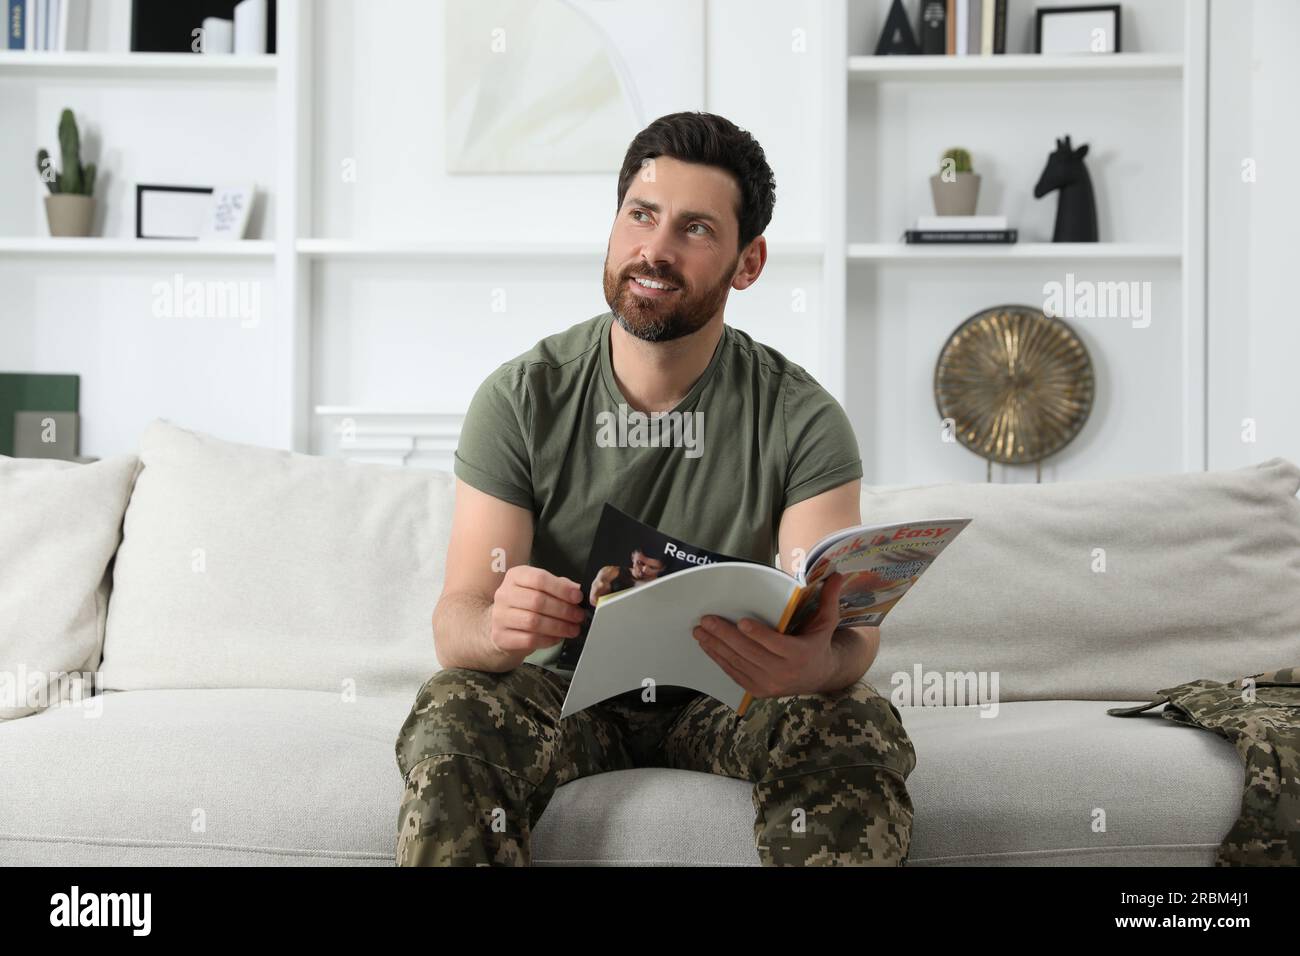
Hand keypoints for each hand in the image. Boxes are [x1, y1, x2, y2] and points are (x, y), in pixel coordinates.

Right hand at [489, 565, 585, 659]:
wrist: (503, 626)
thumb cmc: (526, 604)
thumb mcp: (542, 589)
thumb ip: (560, 586)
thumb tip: (577, 591)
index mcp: (516, 576)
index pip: (539, 579)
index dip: (561, 589)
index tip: (577, 597)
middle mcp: (505, 594)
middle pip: (537, 601)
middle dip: (563, 610)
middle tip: (578, 616)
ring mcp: (500, 616)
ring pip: (533, 622)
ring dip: (558, 627)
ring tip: (572, 629)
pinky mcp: (501, 637)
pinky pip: (529, 639)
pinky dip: (548, 640)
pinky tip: (558, 638)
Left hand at [693, 572, 845, 699]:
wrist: (818, 676)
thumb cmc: (817, 642)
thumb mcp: (827, 621)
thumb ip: (829, 599)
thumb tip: (838, 574)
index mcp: (800, 655)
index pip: (776, 645)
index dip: (758, 635)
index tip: (741, 622)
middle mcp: (784, 673)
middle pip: (750, 653)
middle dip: (724, 636)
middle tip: (706, 620)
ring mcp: (769, 685)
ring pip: (738, 663)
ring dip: (716, 647)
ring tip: (699, 631)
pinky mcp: (758, 691)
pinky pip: (735, 674)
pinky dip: (719, 660)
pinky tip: (707, 646)